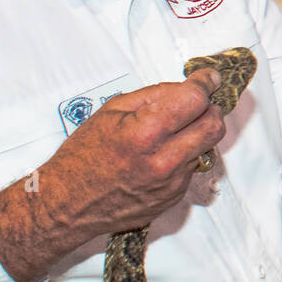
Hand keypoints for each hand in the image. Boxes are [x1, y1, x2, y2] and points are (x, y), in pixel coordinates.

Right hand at [0, 71, 226, 281]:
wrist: (68, 204)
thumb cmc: (82, 158)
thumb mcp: (110, 111)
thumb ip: (153, 96)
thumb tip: (184, 88)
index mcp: (145, 133)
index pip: (194, 100)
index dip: (205, 83)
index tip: (208, 77)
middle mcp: (163, 161)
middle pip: (214, 126)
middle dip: (210, 108)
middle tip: (199, 102)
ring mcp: (171, 183)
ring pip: (206, 148)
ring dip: (196, 134)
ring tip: (171, 132)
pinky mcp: (173, 198)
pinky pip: (191, 169)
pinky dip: (183, 156)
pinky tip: (158, 157)